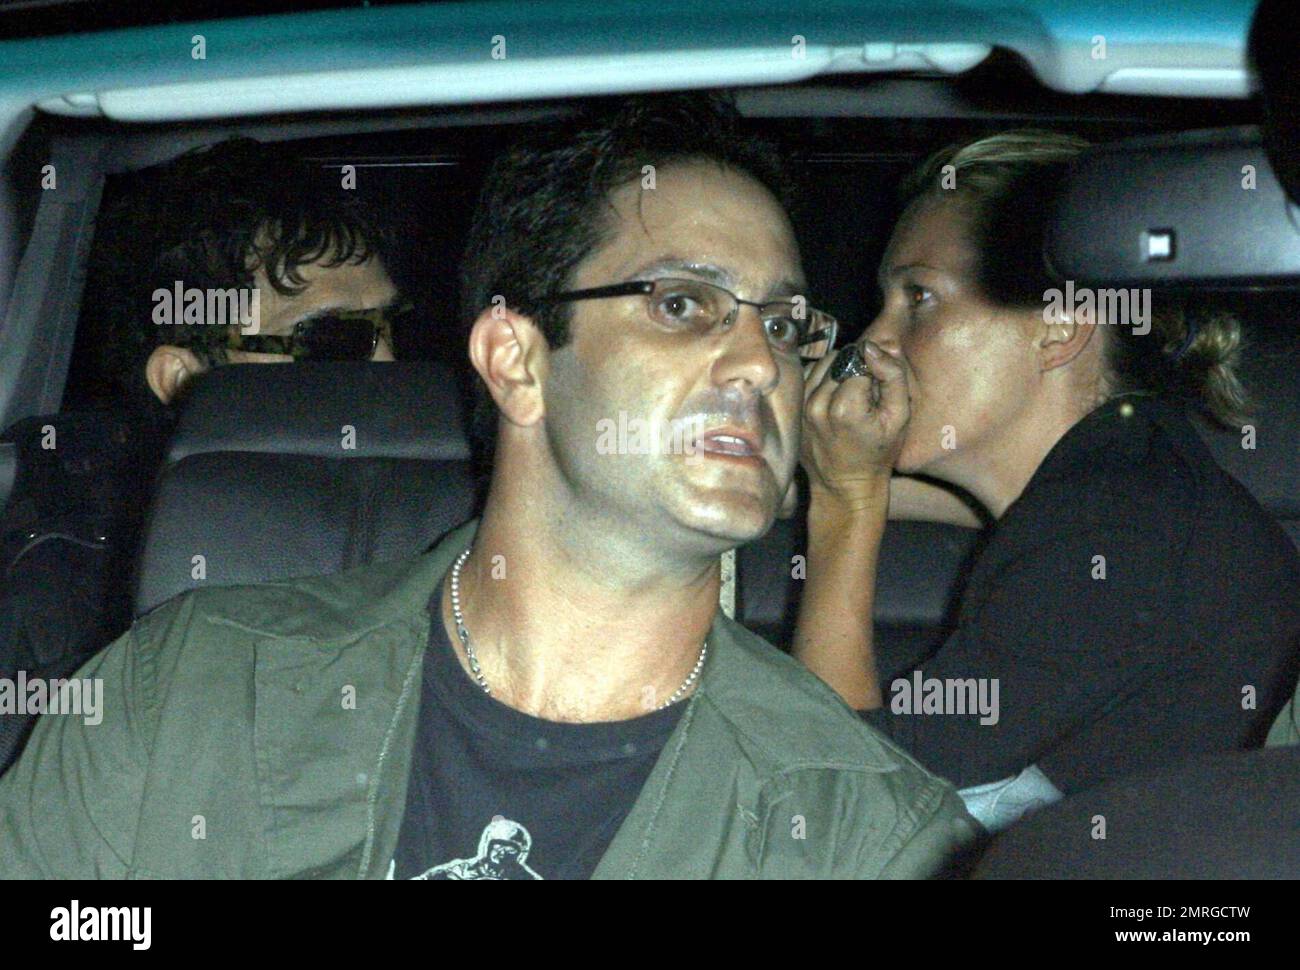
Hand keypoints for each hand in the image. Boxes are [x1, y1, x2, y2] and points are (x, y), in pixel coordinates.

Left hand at [801, 339, 910, 512]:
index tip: (878, 390)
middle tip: (866, 395)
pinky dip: (824, 380)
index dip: (873, 368)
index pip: (859, 359)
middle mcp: (816, 404)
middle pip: (839, 358)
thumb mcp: (900, 416)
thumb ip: (893, 375)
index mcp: (845, 407)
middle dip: (855, 368)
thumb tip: (874, 346)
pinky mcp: (794, 410)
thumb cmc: (878, 452)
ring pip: (822, 364)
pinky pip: (809, 377)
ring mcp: (801, 408)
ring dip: (839, 372)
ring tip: (851, 397)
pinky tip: (836, 400)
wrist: (846, 486)